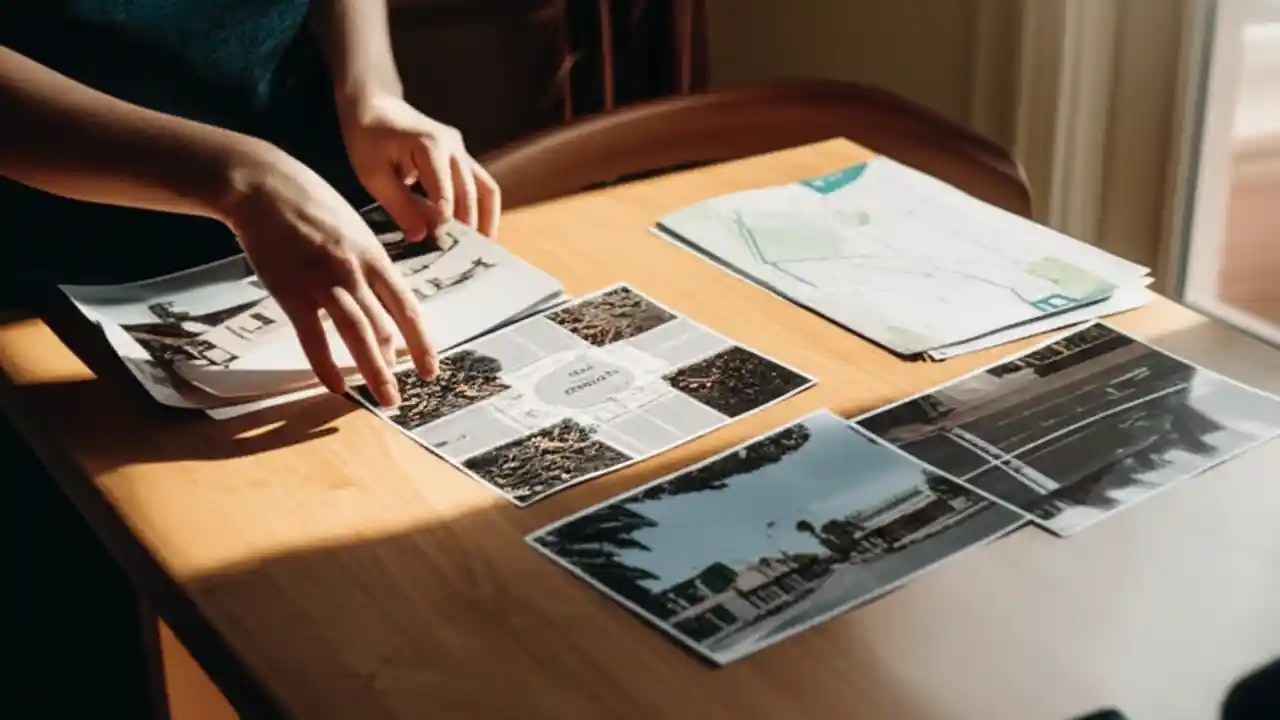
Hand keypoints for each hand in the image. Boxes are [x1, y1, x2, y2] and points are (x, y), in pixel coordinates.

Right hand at [223, 144, 437, 406]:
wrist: (264, 185)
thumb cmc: (311, 206)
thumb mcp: (354, 230)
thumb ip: (369, 265)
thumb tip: (384, 302)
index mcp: (374, 256)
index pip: (407, 307)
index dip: (421, 342)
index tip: (431, 369)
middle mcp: (354, 271)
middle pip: (383, 326)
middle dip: (395, 366)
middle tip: (400, 398)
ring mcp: (322, 280)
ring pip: (356, 333)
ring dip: (372, 370)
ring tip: (383, 399)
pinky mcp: (290, 290)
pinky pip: (312, 335)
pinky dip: (324, 364)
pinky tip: (335, 387)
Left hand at [338, 92, 500, 239]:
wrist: (374, 104)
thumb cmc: (368, 136)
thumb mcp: (373, 175)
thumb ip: (399, 206)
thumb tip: (421, 236)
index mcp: (430, 147)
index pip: (444, 196)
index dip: (442, 224)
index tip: (436, 245)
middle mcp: (453, 146)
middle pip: (468, 194)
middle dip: (466, 226)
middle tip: (460, 256)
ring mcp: (460, 149)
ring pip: (484, 188)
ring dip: (485, 218)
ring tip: (483, 246)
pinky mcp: (460, 155)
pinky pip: (480, 183)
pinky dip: (483, 206)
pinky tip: (480, 228)